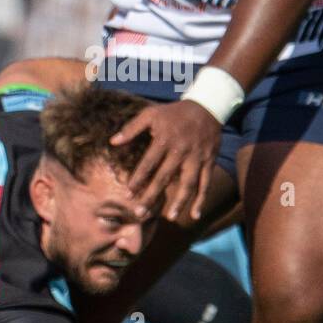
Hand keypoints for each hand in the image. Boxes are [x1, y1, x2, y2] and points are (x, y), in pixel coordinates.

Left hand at [111, 98, 221, 222]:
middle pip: (165, 177)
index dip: (138, 179)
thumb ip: (131, 128)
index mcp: (165, 140)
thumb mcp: (151, 113)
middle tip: (140, 213)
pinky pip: (206, 183)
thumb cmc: (174, 112)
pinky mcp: (209, 161)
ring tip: (170, 217)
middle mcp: (181, 151)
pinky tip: (194, 215)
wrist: (207, 106)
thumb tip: (112, 142)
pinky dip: (202, 200)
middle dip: (152, 196)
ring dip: (179, 202)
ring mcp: (196, 157)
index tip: (129, 193)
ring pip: (188, 184)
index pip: (149, 163)